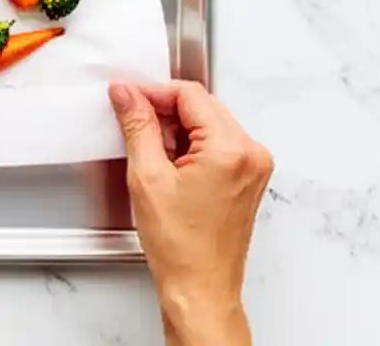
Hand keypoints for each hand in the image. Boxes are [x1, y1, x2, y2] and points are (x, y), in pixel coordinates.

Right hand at [109, 81, 272, 345]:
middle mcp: (250, 154)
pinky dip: (189, 144)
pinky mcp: (247, 178)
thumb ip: (137, 126)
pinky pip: (216, 144)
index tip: (126, 97)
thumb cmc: (181, 247)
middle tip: (130, 117)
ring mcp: (253, 167)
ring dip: (176, 127)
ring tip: (148, 149)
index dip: (152, 91)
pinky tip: (167, 162)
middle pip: (202, 105)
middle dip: (163, 107)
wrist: (200, 287)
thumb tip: (127, 95)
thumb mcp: (147, 177)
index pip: (189, 94)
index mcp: (230, 149)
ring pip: (208, 123)